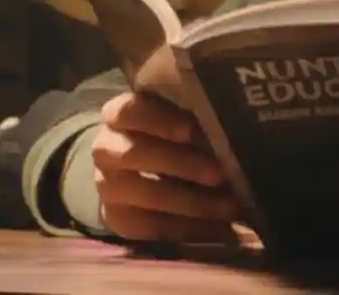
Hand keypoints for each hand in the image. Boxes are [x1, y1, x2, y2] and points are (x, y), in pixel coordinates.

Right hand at [92, 91, 239, 242]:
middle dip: (181, 164)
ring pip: (145, 195)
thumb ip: (195, 120)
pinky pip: (151, 227)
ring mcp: (107, 186)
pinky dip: (188, 228)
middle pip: (135, 154)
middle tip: (220, 174)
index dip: (159, 120)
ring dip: (191, 202)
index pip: (129, 111)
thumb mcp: (178, 119)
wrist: (138, 172)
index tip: (190, 130)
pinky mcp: (117, 218)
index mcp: (120, 115)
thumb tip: (232, 128)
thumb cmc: (169, 136)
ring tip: (229, 206)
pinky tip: (218, 228)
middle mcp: (106, 149)